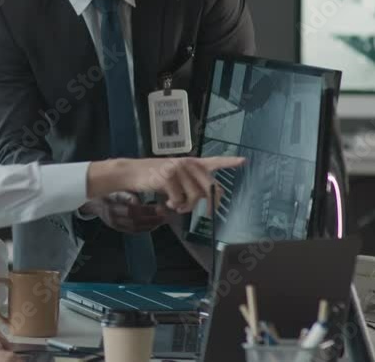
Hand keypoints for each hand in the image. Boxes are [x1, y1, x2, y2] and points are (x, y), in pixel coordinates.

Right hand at [80, 192, 168, 232]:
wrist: (94, 204)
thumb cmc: (105, 193)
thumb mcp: (113, 189)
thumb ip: (125, 194)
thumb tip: (138, 200)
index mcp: (111, 204)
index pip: (129, 210)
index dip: (144, 209)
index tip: (157, 205)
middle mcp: (113, 216)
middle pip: (134, 219)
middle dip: (151, 217)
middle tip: (164, 213)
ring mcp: (115, 224)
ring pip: (135, 227)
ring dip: (151, 223)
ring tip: (163, 219)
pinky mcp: (118, 228)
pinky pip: (133, 231)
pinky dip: (146, 228)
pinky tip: (155, 224)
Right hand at [88, 156, 243, 213]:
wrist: (131, 173)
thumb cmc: (153, 177)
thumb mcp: (175, 176)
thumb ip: (190, 183)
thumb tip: (206, 200)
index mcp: (191, 162)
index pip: (214, 161)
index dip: (229, 162)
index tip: (243, 161)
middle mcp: (187, 163)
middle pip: (210, 187)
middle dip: (210, 205)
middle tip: (207, 213)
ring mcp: (177, 169)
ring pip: (194, 197)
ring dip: (186, 207)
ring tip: (176, 206)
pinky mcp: (167, 177)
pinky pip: (179, 200)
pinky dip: (174, 206)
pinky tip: (167, 203)